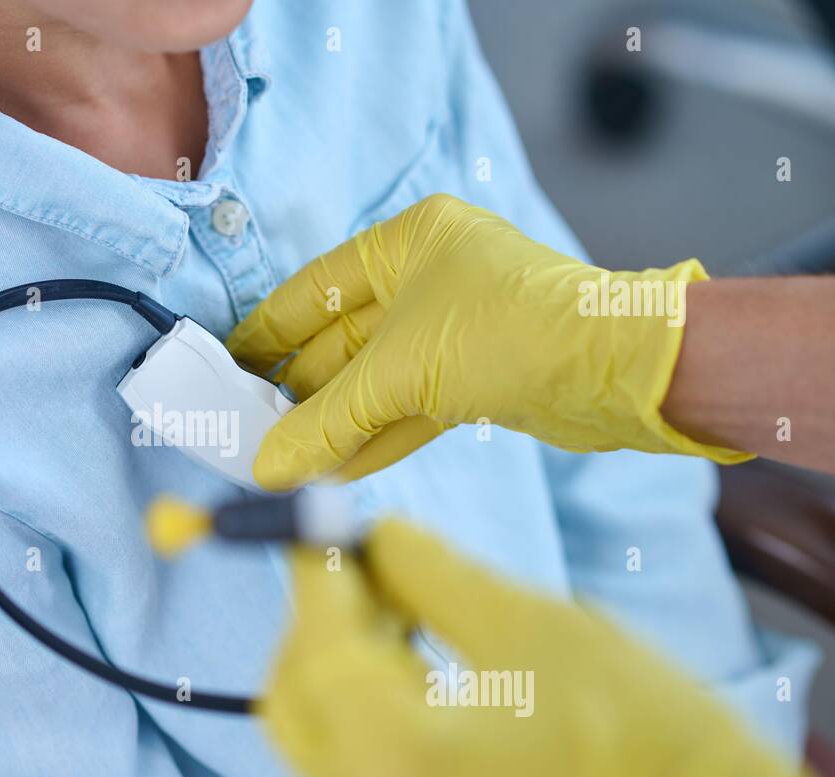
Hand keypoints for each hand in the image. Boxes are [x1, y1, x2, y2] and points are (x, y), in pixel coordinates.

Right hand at [228, 194, 747, 491]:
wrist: (617, 371)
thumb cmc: (509, 333)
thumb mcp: (401, 370)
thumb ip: (326, 419)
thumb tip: (269, 467)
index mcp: (408, 242)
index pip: (312, 291)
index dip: (265, 333)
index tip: (225, 368)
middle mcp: (429, 278)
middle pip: (341, 340)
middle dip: (297, 391)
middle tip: (247, 432)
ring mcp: (455, 329)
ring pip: (374, 380)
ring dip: (332, 422)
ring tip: (281, 461)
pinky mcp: (477, 376)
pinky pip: (407, 407)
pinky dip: (371, 437)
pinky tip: (329, 467)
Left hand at [261, 519, 834, 776]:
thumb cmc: (657, 753)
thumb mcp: (544, 631)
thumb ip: (434, 576)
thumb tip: (377, 538)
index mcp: (397, 761)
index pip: (315, 644)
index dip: (314, 568)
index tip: (319, 515)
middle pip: (295, 698)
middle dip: (321, 619)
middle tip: (366, 562)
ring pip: (321, 739)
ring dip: (343, 663)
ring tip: (399, 609)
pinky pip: (356, 774)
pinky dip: (368, 713)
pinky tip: (414, 668)